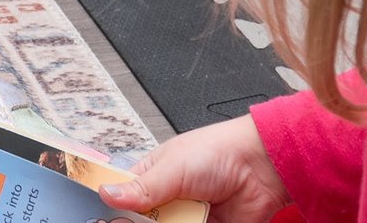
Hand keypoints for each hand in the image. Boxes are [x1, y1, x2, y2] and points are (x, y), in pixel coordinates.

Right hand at [97, 117, 288, 221]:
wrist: (262, 168)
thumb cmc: (219, 152)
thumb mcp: (174, 168)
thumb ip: (143, 187)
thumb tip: (108, 193)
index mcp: (153, 175)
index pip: (123, 196)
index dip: (114, 207)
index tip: (104, 216)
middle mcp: (167, 199)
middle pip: (141, 221)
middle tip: (147, 220)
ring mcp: (186, 217)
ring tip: (180, 218)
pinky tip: (193, 222)